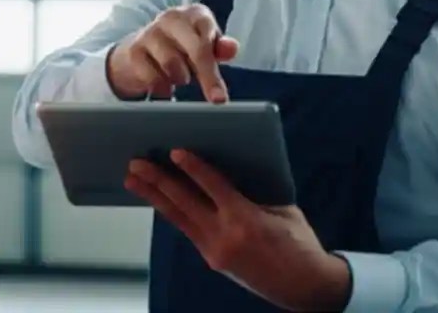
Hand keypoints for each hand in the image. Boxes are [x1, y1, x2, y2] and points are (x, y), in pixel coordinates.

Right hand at [107, 4, 238, 102]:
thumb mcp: (204, 46)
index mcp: (194, 14)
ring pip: (172, 64)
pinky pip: (152, 77)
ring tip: (179, 77)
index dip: (216, 68)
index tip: (221, 97)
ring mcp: (151, 32)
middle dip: (207, 77)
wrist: (138, 52)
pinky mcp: (133, 49)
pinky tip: (163, 85)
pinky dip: (160, 87)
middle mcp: (172, 17)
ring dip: (179, 78)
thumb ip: (220, 48)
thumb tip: (232, 48)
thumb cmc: (179, 48)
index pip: (210, 38)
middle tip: (216, 100)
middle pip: (196, 49)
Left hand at [126, 150, 350, 311]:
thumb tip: (231, 168)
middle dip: (157, 181)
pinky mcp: (213, 260)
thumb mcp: (281, 210)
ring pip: (178, 219)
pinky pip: (188, 230)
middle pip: (183, 203)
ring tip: (133, 180)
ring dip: (154, 197)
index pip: (212, 187)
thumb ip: (254, 192)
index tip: (175, 151)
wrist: (304, 286)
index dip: (193, 168)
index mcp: (245, 220)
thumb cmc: (299, 243)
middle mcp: (224, 237)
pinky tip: (160, 200)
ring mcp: (215, 252)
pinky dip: (173, 213)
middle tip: (136, 163)